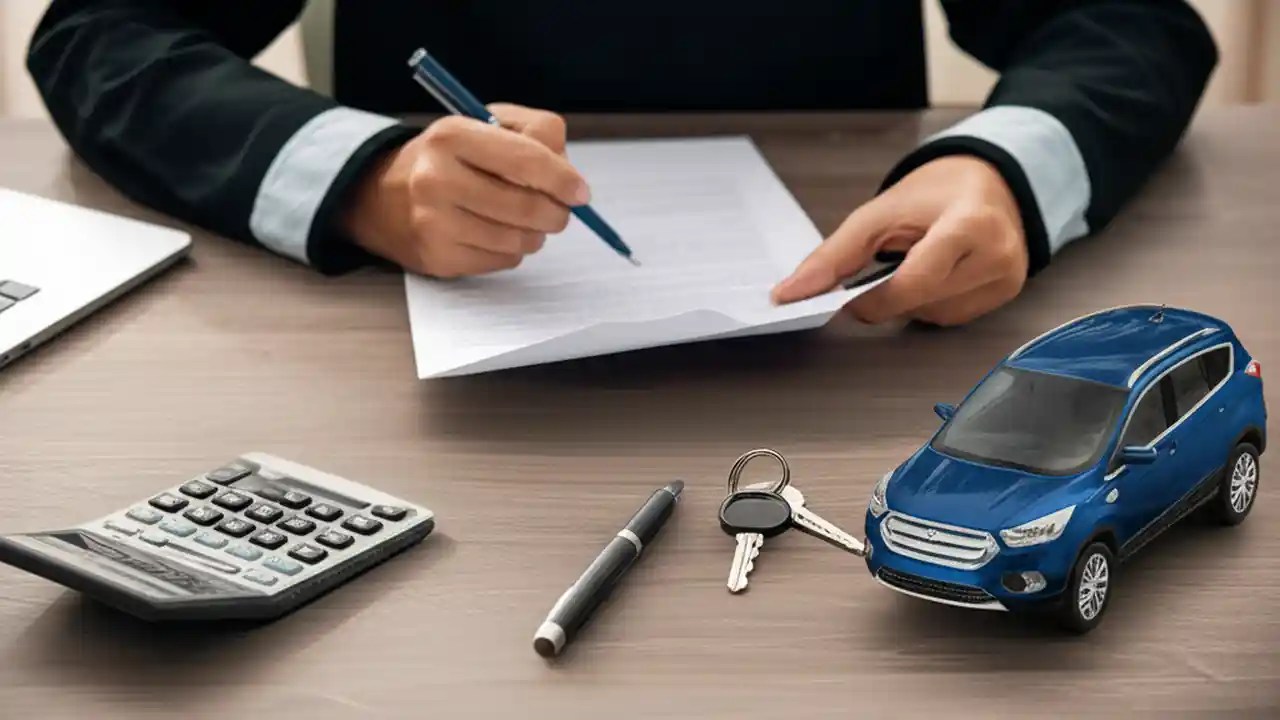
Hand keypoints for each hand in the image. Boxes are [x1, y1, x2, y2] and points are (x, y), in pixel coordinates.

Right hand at [342, 104, 588, 277]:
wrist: (381, 195)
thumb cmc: (448, 157)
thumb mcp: (483, 124)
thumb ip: (533, 135)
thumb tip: (570, 179)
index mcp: (453, 135)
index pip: (526, 158)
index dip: (563, 178)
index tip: (581, 193)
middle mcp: (438, 178)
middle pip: (528, 205)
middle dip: (556, 212)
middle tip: (558, 211)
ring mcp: (435, 223)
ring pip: (520, 240)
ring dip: (534, 233)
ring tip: (520, 219)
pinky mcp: (438, 257)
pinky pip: (503, 261)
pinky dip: (511, 251)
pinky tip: (493, 234)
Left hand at [771, 156, 1029, 325]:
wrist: (990, 183)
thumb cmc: (936, 193)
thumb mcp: (879, 212)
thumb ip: (834, 255)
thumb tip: (792, 294)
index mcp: (970, 225)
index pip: (912, 283)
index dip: (871, 298)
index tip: (846, 294)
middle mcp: (996, 256)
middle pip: (919, 303)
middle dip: (886, 296)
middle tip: (879, 269)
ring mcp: (1005, 280)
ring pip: (931, 316)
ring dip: (908, 301)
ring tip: (914, 263)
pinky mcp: (1006, 296)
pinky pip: (950, 318)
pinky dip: (929, 304)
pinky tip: (933, 277)